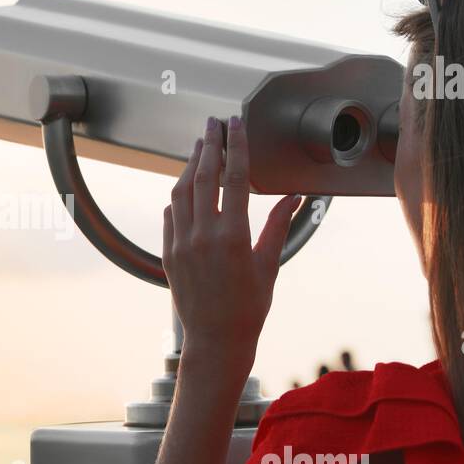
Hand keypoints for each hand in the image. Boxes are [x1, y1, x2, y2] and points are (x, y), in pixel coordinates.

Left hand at [164, 115, 299, 367]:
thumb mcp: (269, 264)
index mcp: (233, 236)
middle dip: (209, 145)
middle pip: (202, 177)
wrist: (216, 340)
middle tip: (213, 123)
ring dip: (189, 166)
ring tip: (200, 148)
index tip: (236, 124)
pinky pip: (170, 216)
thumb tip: (296, 197)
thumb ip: (279, 225)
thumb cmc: (249, 306)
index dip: (236, 146)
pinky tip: (185, 186)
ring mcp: (181, 244)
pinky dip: (178, 196)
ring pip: (180, 193)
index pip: (235, 178)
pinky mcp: (168, 254)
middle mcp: (203, 236)